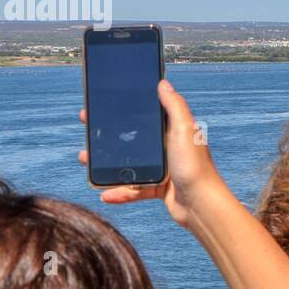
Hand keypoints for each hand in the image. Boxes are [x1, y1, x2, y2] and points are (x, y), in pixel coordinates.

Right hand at [78, 80, 225, 228]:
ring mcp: (163, 168)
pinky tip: (106, 194)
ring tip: (86, 161)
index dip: (124, 110)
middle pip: (132, 139)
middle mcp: (168, 147)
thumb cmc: (195, 166)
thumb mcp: (184, 130)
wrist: (202, 205)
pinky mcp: (158, 188)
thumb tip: (162, 82)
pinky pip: (134, 189)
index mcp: (173, 131)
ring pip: (128, 164)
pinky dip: (120, 192)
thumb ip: (174, 106)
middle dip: (108, 136)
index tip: (102, 105)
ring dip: (106, 164)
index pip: (145, 116)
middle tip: (87, 131)